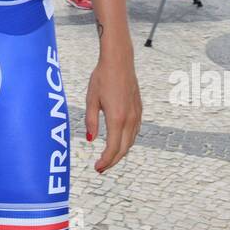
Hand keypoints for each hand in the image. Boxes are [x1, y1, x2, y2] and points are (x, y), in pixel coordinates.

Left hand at [84, 44, 141, 173]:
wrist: (119, 61)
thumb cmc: (102, 77)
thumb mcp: (91, 99)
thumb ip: (91, 121)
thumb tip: (90, 139)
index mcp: (116, 118)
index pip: (112, 148)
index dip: (105, 161)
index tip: (97, 168)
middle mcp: (129, 119)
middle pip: (123, 149)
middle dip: (112, 161)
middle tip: (100, 168)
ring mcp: (136, 114)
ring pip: (131, 141)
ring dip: (120, 152)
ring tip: (108, 158)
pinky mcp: (139, 109)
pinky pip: (135, 132)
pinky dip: (127, 141)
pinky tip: (119, 142)